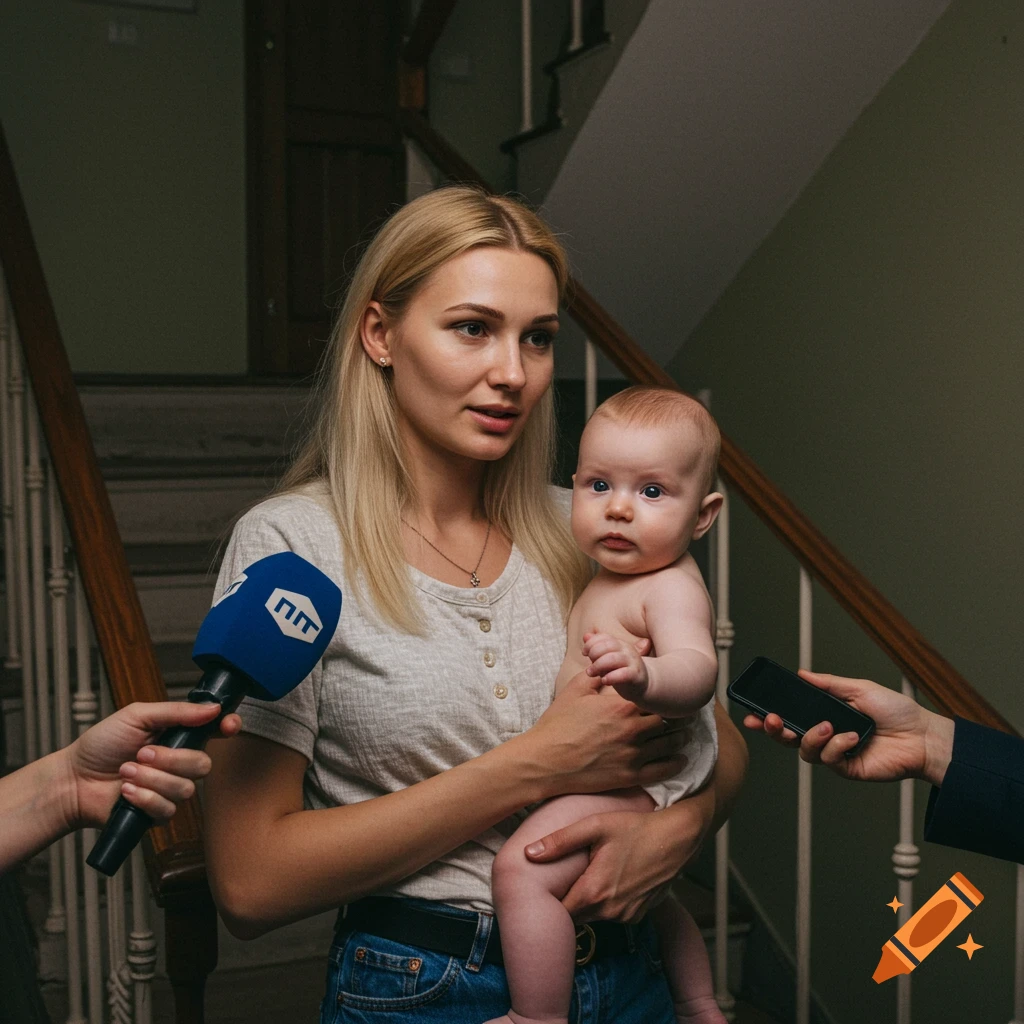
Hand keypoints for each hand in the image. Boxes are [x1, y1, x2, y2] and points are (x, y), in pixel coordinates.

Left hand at [65, 702, 242, 827]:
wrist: (73, 779)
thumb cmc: (101, 745)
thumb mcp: (137, 716)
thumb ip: (176, 712)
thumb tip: (212, 708)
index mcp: (178, 736)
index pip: (215, 731)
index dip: (228, 727)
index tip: (227, 725)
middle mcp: (178, 763)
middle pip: (203, 764)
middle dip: (171, 759)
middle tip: (142, 754)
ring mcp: (169, 789)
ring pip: (186, 788)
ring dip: (152, 779)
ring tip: (126, 773)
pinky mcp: (157, 814)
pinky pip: (168, 809)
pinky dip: (145, 798)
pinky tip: (127, 792)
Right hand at [521, 669, 684, 799]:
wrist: (544, 761)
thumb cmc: (558, 723)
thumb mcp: (577, 689)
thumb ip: (603, 671)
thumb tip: (616, 657)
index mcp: (621, 705)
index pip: (657, 696)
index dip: (665, 695)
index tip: (668, 694)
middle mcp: (632, 729)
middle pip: (669, 719)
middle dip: (676, 716)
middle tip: (683, 714)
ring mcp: (633, 754)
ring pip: (671, 743)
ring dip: (679, 738)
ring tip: (683, 734)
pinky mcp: (630, 776)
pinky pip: (664, 770)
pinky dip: (676, 763)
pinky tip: (680, 759)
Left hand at [525, 796, 710, 923]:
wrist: (677, 838)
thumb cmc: (636, 828)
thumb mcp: (595, 826)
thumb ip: (560, 841)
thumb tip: (529, 854)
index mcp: (595, 892)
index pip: (558, 912)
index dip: (549, 900)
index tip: (543, 886)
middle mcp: (610, 912)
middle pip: (575, 915)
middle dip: (568, 899)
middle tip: (564, 875)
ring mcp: (627, 917)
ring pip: (594, 915)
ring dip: (589, 900)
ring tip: (590, 873)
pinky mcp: (639, 915)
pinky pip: (613, 914)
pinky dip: (608, 901)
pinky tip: (611, 878)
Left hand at [582, 631, 648, 694]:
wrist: (644, 685)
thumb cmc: (621, 671)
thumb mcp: (607, 659)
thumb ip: (597, 648)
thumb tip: (586, 636)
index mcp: (619, 644)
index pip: (604, 637)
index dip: (591, 644)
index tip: (584, 653)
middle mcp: (627, 649)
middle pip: (607, 645)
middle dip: (594, 654)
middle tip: (589, 667)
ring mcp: (633, 661)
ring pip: (613, 658)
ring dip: (598, 666)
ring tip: (591, 673)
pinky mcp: (636, 675)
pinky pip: (623, 674)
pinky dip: (611, 677)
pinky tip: (604, 681)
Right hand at [741, 670, 953, 785]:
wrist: (922, 736)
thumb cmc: (896, 711)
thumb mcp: (859, 688)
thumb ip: (828, 683)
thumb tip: (801, 673)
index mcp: (825, 715)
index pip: (791, 717)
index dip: (769, 716)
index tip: (752, 711)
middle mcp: (827, 735)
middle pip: (788, 737)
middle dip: (773, 729)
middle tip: (771, 719)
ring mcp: (836, 753)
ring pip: (805, 751)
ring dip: (811, 737)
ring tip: (827, 726)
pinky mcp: (847, 769)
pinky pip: (829, 760)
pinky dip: (837, 746)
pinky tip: (852, 738)